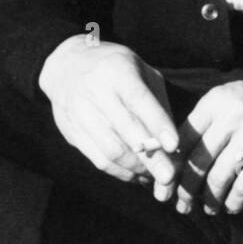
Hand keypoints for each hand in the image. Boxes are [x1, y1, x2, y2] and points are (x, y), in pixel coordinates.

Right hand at [38, 35, 180, 199]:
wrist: (67, 66)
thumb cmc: (118, 69)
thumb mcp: (142, 72)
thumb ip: (159, 102)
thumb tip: (174, 142)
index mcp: (117, 70)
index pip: (139, 100)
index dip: (157, 124)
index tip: (174, 146)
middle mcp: (95, 91)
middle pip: (125, 131)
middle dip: (150, 157)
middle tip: (170, 177)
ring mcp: (79, 114)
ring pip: (111, 150)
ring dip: (137, 168)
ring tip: (157, 177)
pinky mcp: (71, 133)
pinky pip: (99, 160)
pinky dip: (121, 172)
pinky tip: (138, 175)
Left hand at [174, 69, 242, 216]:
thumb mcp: (228, 99)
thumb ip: (204, 123)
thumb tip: (175, 160)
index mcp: (216, 100)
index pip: (183, 139)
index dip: (171, 168)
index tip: (165, 187)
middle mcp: (233, 114)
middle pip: (198, 161)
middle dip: (186, 190)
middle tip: (182, 205)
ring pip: (220, 176)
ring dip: (210, 199)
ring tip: (208, 209)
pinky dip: (235, 201)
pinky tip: (231, 206)